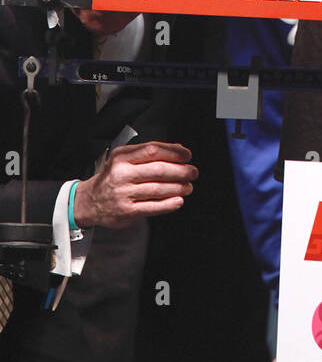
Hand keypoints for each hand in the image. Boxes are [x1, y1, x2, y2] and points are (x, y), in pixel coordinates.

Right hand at [72, 142, 197, 227]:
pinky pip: (153, 207)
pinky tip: (178, 200)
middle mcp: (121, 174)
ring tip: (188, 186)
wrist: (89, 201)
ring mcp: (123, 193)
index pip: (153, 150)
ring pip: (158, 189)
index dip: (174, 152)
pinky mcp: (127, 211)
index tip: (187, 156)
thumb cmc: (112, 177)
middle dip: (181, 171)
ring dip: (178, 187)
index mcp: (122, 157)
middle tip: (192, 172)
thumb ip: (148, 153)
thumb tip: (179, 150)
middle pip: (158, 170)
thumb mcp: (123, 158)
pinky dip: (169, 204)